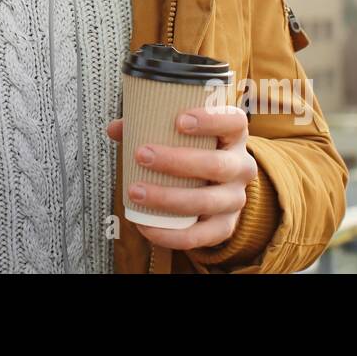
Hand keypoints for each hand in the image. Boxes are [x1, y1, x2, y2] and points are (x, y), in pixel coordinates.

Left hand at [105, 104, 256, 250]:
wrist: (218, 186)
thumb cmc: (193, 150)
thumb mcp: (180, 133)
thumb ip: (148, 125)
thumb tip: (114, 129)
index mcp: (234, 136)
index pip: (234, 122)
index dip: (211, 120)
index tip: (179, 121)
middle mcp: (242, 167)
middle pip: (217, 165)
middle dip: (176, 161)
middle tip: (142, 155)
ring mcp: (236, 199)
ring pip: (207, 201)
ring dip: (168, 198)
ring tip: (135, 191)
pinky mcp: (226, 226)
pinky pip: (202, 236)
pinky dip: (172, 234)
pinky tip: (146, 226)